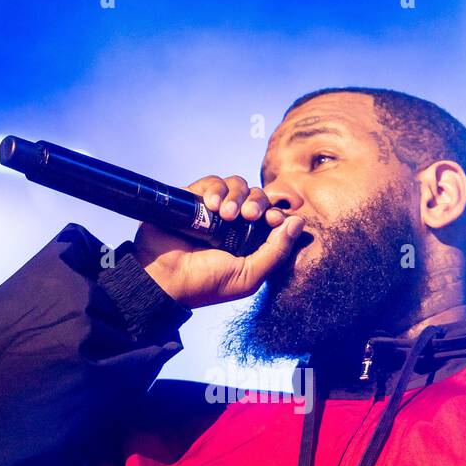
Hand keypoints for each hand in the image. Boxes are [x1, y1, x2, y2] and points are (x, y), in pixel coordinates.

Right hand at [132, 174, 304, 308]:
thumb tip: (299, 222)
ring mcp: (213, 211)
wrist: (165, 279)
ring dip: (237, 195)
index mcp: (250, 242)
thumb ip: (277, 251)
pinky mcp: (193, 200)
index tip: (272, 219)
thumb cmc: (206, 284)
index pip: (272, 216)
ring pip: (237, 185)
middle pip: (257, 196)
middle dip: (257, 202)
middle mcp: (233, 225)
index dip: (276, 213)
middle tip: (248, 215)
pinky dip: (216, 189)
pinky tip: (212, 206)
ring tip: (226, 213)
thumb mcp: (250, 275)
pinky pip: (213, 182)